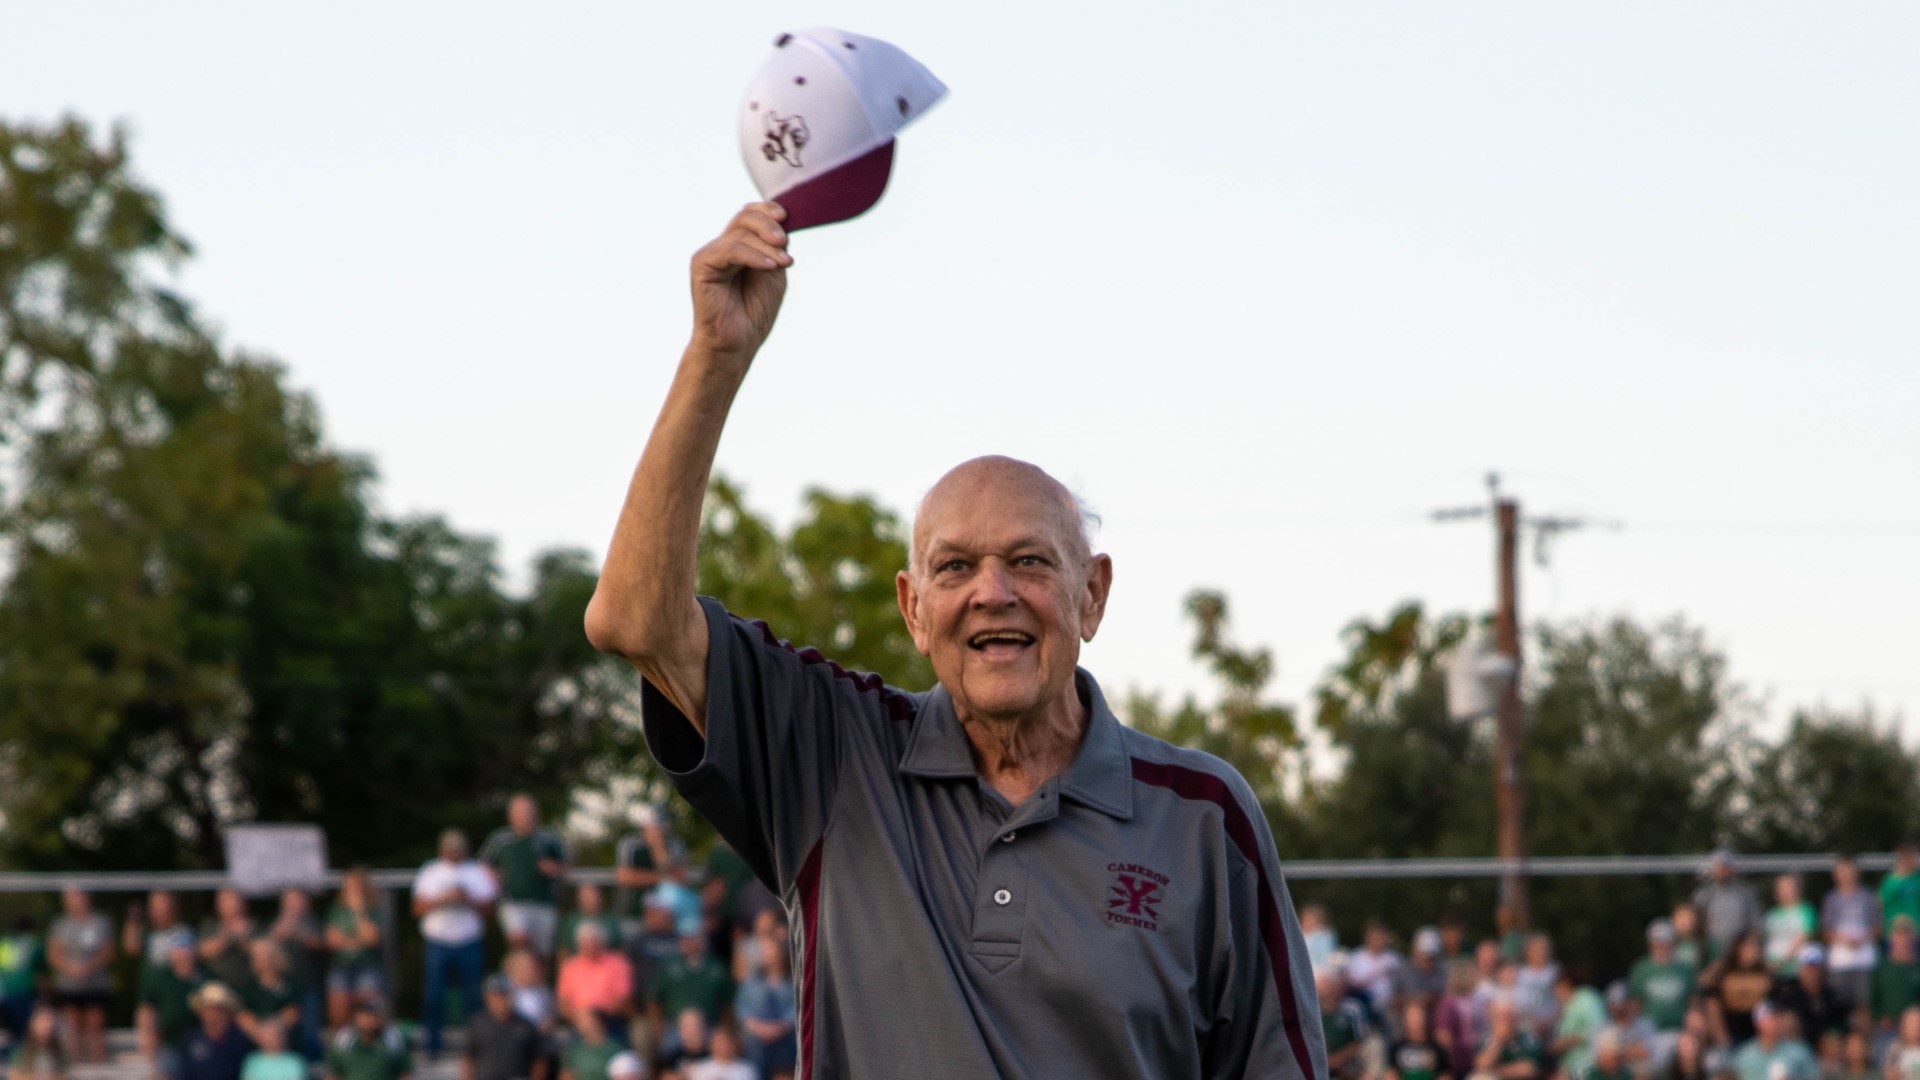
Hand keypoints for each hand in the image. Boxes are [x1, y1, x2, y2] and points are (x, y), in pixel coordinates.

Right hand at [689, 202, 790, 361]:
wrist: (737, 342)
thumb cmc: (754, 311)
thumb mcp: (773, 273)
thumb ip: (775, 248)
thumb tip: (781, 221)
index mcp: (739, 246)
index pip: (750, 214)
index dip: (766, 210)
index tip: (786, 216)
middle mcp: (722, 247)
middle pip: (744, 217)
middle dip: (768, 225)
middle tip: (784, 242)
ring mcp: (710, 254)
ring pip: (739, 232)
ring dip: (766, 245)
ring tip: (784, 263)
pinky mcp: (701, 265)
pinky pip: (729, 249)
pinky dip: (752, 255)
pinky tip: (770, 266)